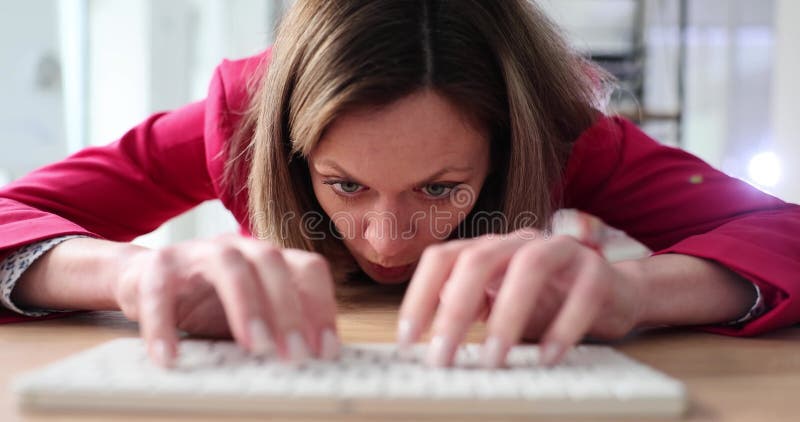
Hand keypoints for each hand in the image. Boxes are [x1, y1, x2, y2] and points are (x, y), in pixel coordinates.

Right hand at [114, 234, 339, 367]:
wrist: (143, 281)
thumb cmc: (206, 303)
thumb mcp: (250, 316)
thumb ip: (278, 329)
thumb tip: (314, 362)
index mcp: (268, 258)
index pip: (307, 269)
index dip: (321, 307)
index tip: (326, 350)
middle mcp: (239, 247)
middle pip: (273, 263)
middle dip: (289, 311)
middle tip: (296, 354)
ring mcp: (199, 251)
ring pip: (229, 266)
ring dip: (247, 306)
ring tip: (255, 346)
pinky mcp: (158, 265)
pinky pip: (162, 292)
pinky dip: (165, 325)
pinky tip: (170, 358)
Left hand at [396, 228, 641, 367]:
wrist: (611, 293)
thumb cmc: (547, 301)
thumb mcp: (499, 304)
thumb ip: (468, 306)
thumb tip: (428, 328)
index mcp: (489, 249)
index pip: (443, 259)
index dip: (419, 295)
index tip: (407, 340)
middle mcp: (519, 242)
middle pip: (478, 259)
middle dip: (455, 310)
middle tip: (442, 357)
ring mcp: (560, 250)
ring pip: (529, 267)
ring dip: (507, 316)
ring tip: (493, 360)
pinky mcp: (597, 270)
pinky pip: (581, 293)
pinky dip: (563, 327)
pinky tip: (548, 358)